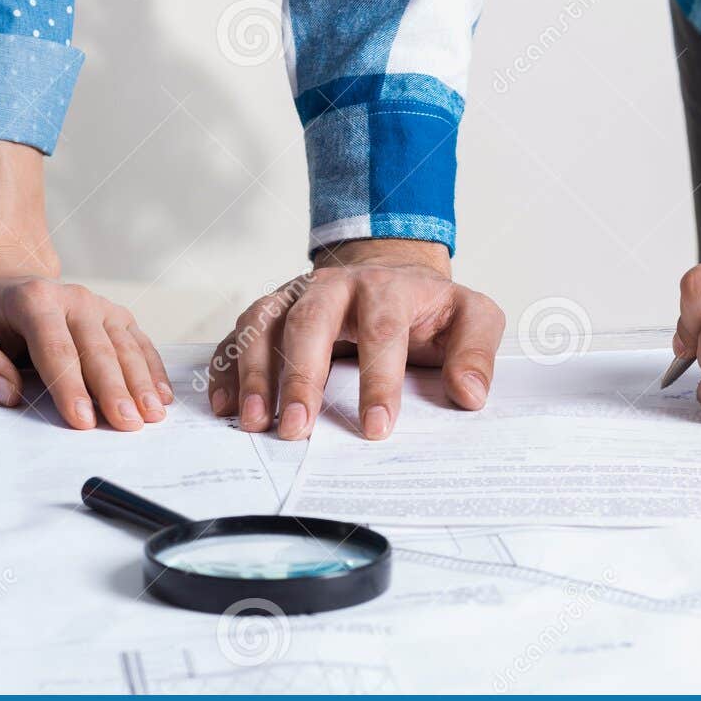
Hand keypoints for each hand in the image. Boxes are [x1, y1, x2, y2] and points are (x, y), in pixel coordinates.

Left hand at [0, 139, 172, 430]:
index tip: (83, 421)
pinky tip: (163, 395)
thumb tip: (9, 393)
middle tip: (128, 424)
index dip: (70, 388)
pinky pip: (141, 343)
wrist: (9, 280)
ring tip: (152, 415)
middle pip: (99, 351)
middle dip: (115, 390)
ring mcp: (101, 306)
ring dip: (141, 383)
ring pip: (126, 348)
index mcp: (34, 301)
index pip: (56, 351)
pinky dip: (154, 370)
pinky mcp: (118, 315)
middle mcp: (75, 299)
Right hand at [209, 239, 505, 440]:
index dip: (378, 381)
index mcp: (388, 287)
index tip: (376, 427)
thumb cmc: (430, 306)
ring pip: (264, 324)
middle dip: (300, 378)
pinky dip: (225, 367)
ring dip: (255, 373)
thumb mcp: (473, 318)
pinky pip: (238, 335)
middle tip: (297, 428)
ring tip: (254, 421)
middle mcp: (335, 286)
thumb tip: (469, 394)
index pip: (382, 331)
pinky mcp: (271, 312)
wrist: (392, 272)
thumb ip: (476, 352)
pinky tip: (224, 404)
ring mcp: (296, 296)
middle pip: (309, 324)